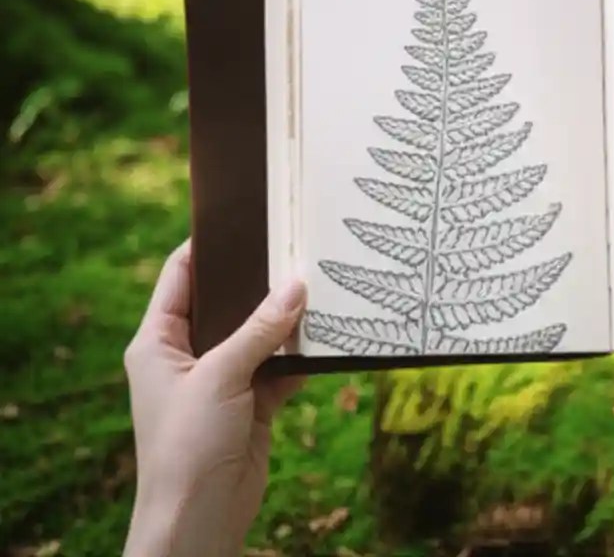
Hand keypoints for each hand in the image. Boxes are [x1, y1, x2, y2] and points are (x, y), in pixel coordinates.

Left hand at [123, 239, 306, 556]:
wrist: (199, 518)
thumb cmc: (187, 446)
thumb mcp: (220, 377)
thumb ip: (259, 331)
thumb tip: (296, 286)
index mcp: (158, 342)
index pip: (181, 277)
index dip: (209, 247)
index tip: (247, 221)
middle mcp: (188, 356)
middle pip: (228, 304)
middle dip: (262, 283)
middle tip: (298, 250)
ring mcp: (223, 380)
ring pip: (260, 337)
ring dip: (288, 322)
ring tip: (323, 289)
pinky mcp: (252, 405)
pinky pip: (281, 369)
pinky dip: (303, 359)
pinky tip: (329, 340)